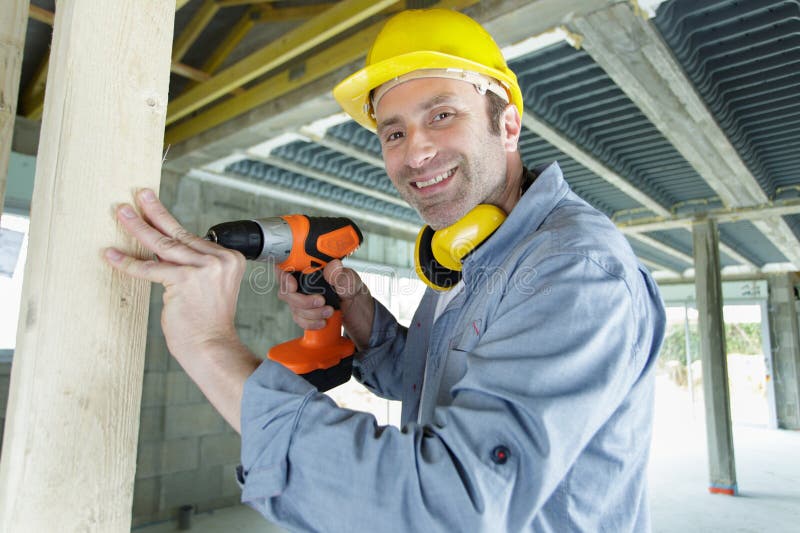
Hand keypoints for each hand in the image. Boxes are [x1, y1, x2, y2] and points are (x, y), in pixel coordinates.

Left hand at [104, 189, 245, 361]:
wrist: (212, 347)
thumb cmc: (207, 323)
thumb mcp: (206, 286)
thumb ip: (190, 265)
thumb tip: (160, 247)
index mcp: (229, 259)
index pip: (192, 237)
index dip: (167, 222)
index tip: (154, 206)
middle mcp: (220, 260)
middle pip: (179, 232)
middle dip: (154, 212)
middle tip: (140, 195)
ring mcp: (204, 269)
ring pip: (164, 243)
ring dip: (138, 227)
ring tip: (122, 213)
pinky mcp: (185, 280)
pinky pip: (150, 268)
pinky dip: (128, 262)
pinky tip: (112, 255)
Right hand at [276, 259, 374, 349]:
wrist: (356, 308)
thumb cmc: (351, 288)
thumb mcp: (350, 280)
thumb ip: (341, 275)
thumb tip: (333, 267)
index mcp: (310, 268)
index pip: (286, 268)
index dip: (283, 277)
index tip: (293, 286)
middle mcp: (302, 282)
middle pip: (286, 292)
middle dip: (303, 301)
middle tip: (321, 301)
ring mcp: (301, 298)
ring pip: (293, 308)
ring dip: (311, 313)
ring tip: (329, 311)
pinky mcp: (304, 312)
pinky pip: (298, 319)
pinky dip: (310, 323)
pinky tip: (322, 322)